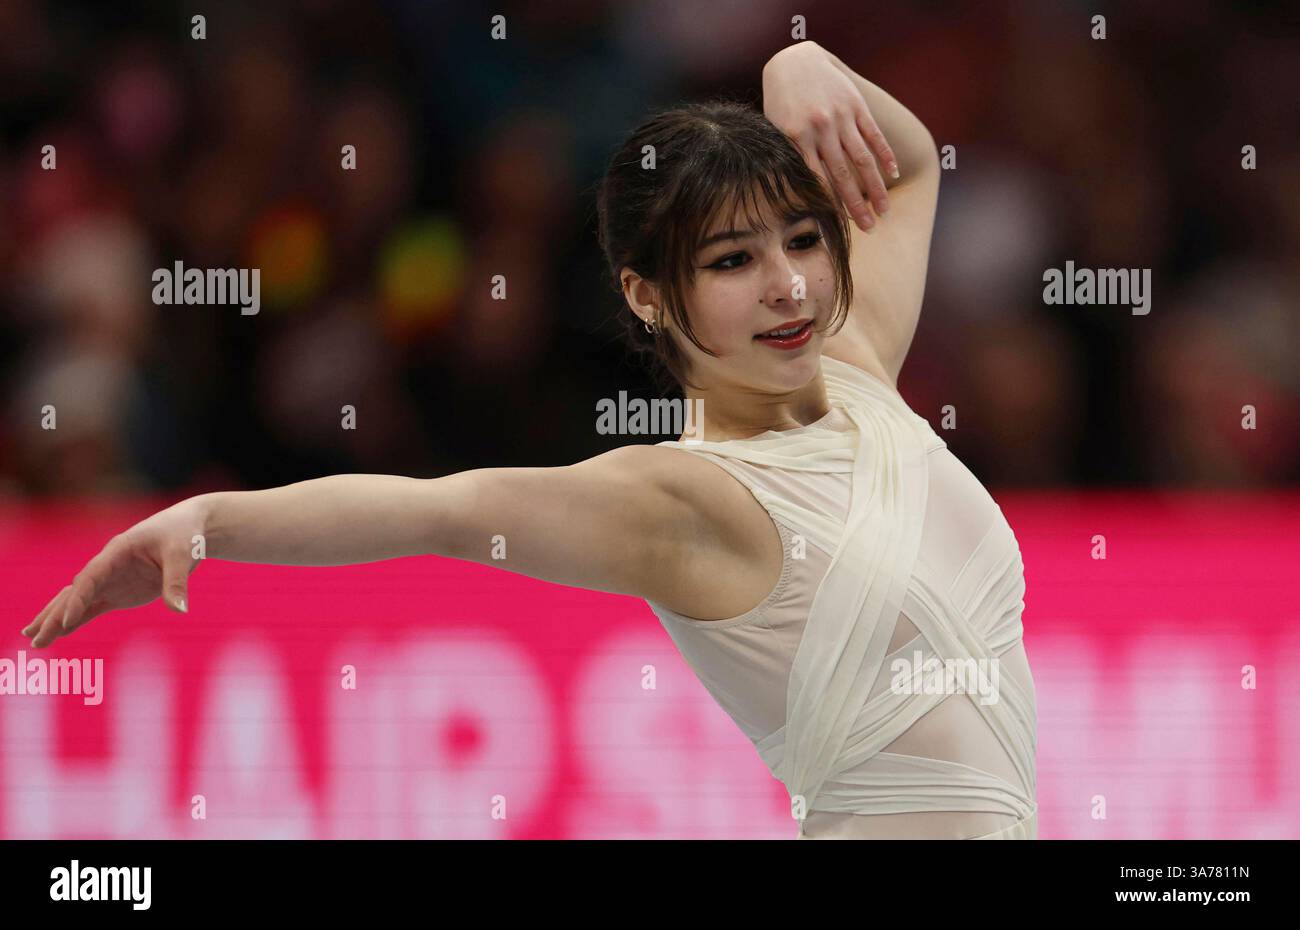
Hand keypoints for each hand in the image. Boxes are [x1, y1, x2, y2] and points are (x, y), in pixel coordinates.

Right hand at [21, 497, 209, 648]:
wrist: (191, 527)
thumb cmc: (184, 534)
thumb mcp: (182, 554)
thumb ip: (177, 582)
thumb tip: (179, 610)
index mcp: (118, 550)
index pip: (91, 578)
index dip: (77, 599)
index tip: (65, 621)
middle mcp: (108, 566)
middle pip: (75, 592)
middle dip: (53, 614)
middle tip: (32, 636)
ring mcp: (112, 579)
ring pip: (78, 601)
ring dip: (56, 619)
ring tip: (33, 639)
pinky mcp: (120, 591)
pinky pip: (93, 607)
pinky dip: (76, 620)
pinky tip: (58, 633)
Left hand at [762, 41, 898, 230]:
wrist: (794, 60)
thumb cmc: (781, 103)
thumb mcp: (775, 129)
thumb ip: (788, 157)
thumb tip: (797, 193)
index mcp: (796, 137)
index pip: (816, 180)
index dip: (830, 206)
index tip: (840, 228)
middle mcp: (821, 128)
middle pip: (843, 175)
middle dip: (857, 205)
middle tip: (869, 228)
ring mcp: (841, 116)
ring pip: (862, 158)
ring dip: (875, 187)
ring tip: (884, 210)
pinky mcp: (857, 104)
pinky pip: (874, 134)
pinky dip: (885, 154)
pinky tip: (894, 174)